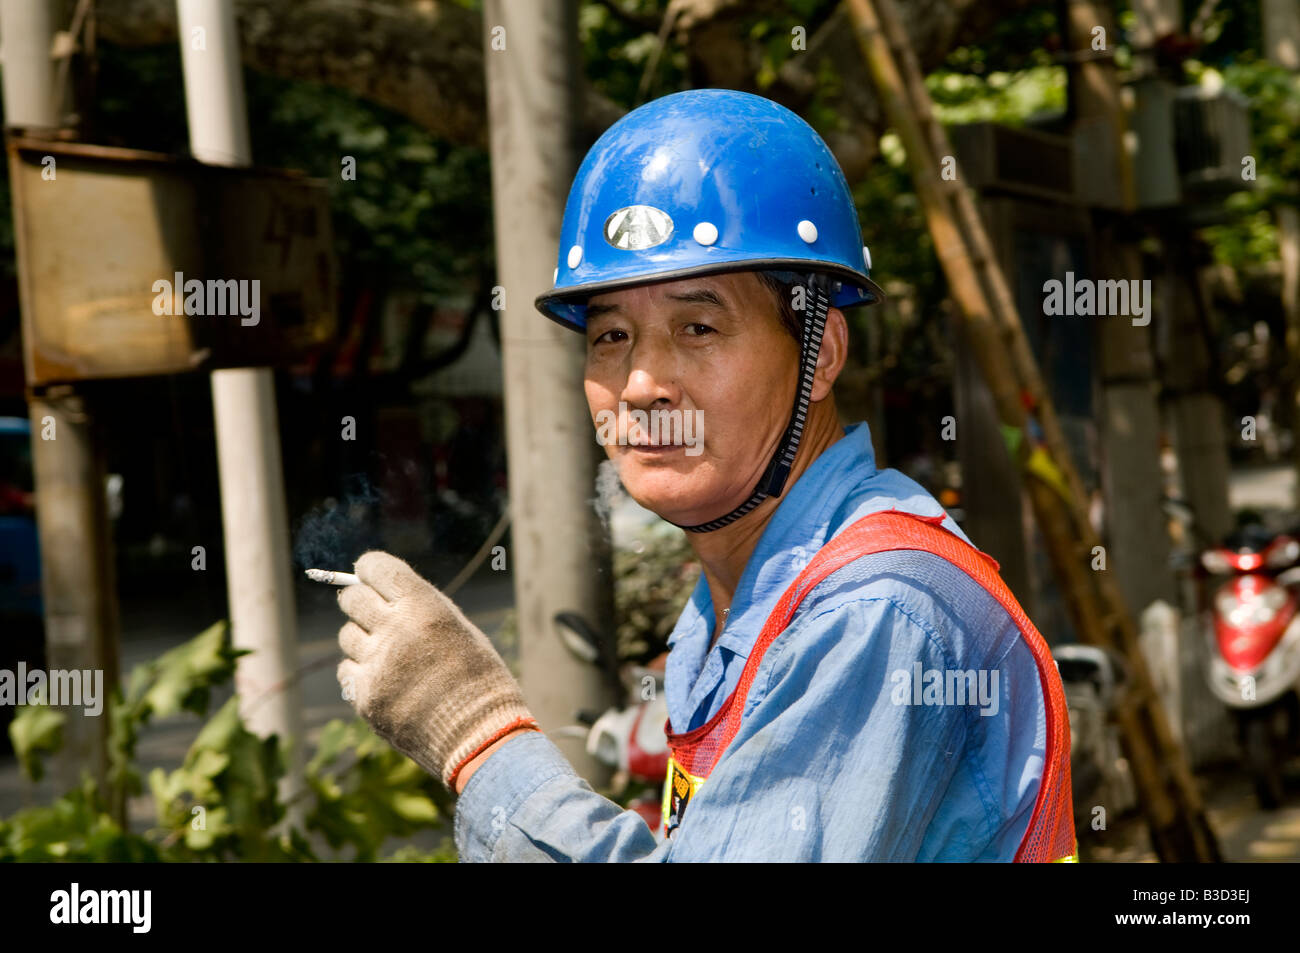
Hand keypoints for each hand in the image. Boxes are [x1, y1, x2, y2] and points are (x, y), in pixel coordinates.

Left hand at [335, 551, 538, 789]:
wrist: (481, 735)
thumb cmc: (478, 677)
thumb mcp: (458, 628)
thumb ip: (419, 607)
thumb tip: (380, 591)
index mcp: (424, 606)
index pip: (374, 567)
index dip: (369, 569)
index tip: (369, 574)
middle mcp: (395, 630)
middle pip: (352, 599)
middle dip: (361, 601)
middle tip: (375, 614)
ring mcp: (376, 665)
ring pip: (347, 635)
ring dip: (364, 639)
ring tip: (392, 656)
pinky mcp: (365, 697)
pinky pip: (347, 670)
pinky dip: (361, 672)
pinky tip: (387, 681)